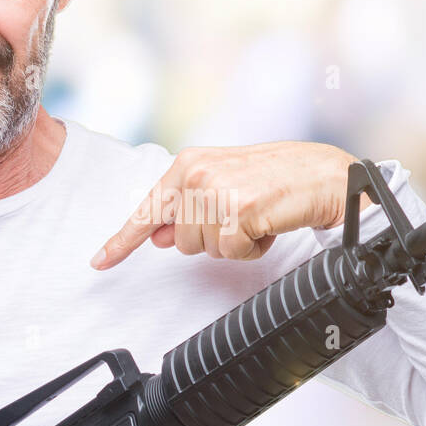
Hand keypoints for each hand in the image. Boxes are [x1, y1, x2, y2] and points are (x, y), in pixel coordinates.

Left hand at [90, 142, 363, 269]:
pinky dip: (251, 249)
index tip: (99, 263)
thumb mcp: (225, 184)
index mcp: (188, 163)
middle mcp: (196, 174)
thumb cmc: (279, 178)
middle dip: (211, 239)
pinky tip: (267, 225)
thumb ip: (188, 208)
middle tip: (242, 216)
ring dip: (233, 243)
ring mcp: (215, 192)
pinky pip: (230, 253)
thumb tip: (157, 236)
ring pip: (203, 250)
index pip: (148, 210)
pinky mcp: (238, 211)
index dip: (122, 241)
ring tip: (257, 217)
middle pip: (179, 241)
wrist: (326, 174)